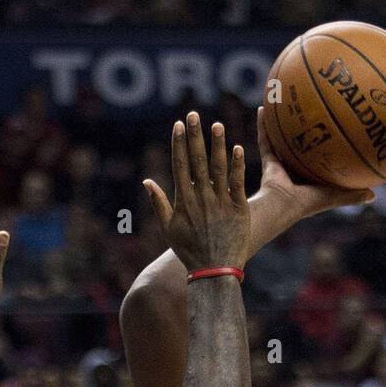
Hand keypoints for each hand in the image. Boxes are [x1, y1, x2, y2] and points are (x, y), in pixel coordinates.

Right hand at [144, 113, 249, 272]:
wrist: (215, 272)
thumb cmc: (190, 252)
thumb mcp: (169, 229)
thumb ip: (159, 203)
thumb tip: (146, 181)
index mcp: (184, 201)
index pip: (180, 165)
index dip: (179, 143)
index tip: (179, 124)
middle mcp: (201, 198)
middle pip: (197, 161)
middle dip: (195, 136)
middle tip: (194, 114)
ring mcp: (221, 202)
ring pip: (218, 168)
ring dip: (217, 145)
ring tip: (217, 125)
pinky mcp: (238, 209)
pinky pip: (237, 183)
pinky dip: (237, 166)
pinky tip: (238, 148)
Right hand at [256, 108, 372, 218]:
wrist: (283, 206)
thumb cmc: (309, 202)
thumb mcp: (335, 195)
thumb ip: (352, 195)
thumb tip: (375, 196)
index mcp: (310, 179)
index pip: (318, 160)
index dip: (323, 147)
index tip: (329, 129)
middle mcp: (295, 171)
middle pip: (300, 146)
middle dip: (303, 130)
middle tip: (307, 109)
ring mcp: (280, 165)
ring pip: (280, 140)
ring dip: (280, 123)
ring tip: (282, 102)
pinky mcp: (267, 161)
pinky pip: (265, 140)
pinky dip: (262, 125)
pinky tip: (263, 107)